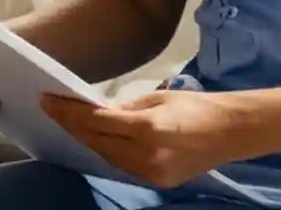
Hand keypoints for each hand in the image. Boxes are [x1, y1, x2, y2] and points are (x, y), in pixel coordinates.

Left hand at [42, 90, 245, 187]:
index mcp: (148, 127)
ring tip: (72, 122)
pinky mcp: (156, 182)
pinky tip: (99, 139)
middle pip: (96, 141)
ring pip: (107, 156)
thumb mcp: (160, 98)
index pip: (97, 121)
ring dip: (88, 139)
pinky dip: (109, 151)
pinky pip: (123, 165)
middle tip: (52, 108)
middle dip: (72, 125)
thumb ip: (127, 108)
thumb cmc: (199, 106)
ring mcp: (150, 172)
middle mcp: (145, 154)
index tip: (47, 100)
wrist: (233, 132)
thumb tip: (100, 112)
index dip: (69, 112)